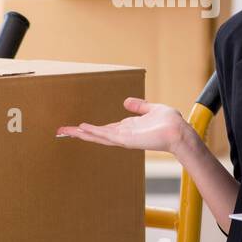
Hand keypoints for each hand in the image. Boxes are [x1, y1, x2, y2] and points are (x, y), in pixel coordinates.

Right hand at [55, 97, 188, 152]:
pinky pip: (106, 135)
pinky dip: (93, 132)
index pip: (104, 129)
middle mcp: (123, 135)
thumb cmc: (170, 123)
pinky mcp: (126, 139)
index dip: (90, 128)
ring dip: (81, 133)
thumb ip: (139, 106)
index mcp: (127, 128)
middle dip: (79, 133)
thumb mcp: (152, 109)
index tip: (77, 126)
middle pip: (96, 134)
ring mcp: (123, 138)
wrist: (179, 132)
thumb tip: (126, 101)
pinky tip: (81, 129)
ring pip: (97, 136)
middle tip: (62, 130)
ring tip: (65, 130)